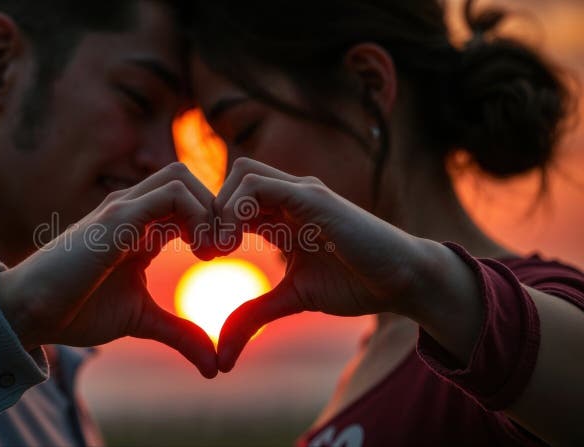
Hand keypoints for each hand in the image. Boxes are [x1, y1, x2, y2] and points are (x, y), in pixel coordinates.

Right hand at [0, 163, 218, 377]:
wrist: (29, 313)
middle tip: (225, 250)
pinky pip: (169, 194)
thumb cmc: (76, 311)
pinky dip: (196, 214)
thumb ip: (179, 332)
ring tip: (212, 251)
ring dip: (208, 208)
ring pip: (180, 176)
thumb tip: (214, 366)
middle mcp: (131, 209)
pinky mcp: (117, 219)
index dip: (213, 220)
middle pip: (187, 177)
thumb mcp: (141, 320)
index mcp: (139, 226)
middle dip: (217, 208)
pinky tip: (198, 252)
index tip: (224, 257)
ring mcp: (122, 209)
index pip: (186, 198)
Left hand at [213, 158, 445, 371]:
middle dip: (209, 211)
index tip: (204, 257)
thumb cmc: (355, 284)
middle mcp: (289, 195)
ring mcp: (301, 192)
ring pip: (241, 172)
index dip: (210, 221)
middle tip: (205, 252)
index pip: (232, 198)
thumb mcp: (293, 299)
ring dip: (220, 208)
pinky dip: (236, 208)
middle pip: (232, 178)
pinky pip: (260, 185)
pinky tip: (234, 243)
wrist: (403, 281)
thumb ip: (255, 314)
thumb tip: (223, 355)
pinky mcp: (312, 197)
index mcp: (282, 214)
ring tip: (218, 248)